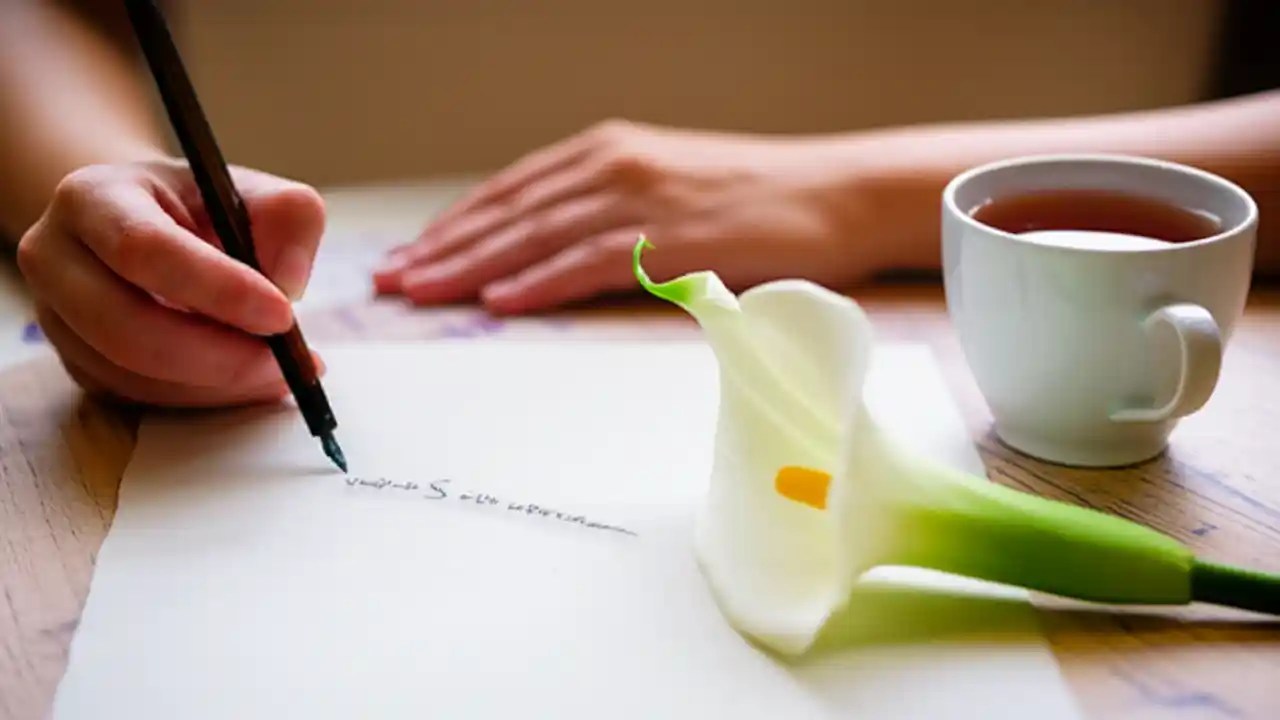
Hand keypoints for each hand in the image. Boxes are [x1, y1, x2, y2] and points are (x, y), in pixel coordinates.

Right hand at [17, 159, 324, 406]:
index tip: (283, 314)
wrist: (152, 228)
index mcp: (93, 197)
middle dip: (218, 355)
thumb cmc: (204, 208)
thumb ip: (289, 217)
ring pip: (132, 373)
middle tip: (287, 362)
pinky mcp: (79, 364)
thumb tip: (288, 283)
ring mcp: (58, 318)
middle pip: (125, 326)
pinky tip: (250, 380)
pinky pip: (139, 397)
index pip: (144, 248)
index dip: (217, 288)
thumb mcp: (254, 191)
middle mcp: (56, 257)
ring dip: (217, 384)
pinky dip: (204, 397)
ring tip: (281, 371)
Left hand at [374, 120, 877, 313]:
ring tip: (422, 291)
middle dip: (444, 247)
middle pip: (509, 211)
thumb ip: (609, 209)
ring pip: (535, 235)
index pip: (511, 191)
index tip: (412, 254)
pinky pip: (588, 261)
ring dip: (472, 266)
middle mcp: (612, 165)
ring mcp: (640, 198)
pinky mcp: (670, 236)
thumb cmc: (756, 197)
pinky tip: (498, 302)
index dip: (456, 224)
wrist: (835, 194)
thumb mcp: (668, 188)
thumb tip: (555, 248)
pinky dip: (539, 281)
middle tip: (392, 279)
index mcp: (608, 152)